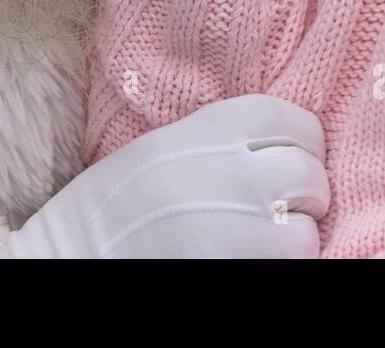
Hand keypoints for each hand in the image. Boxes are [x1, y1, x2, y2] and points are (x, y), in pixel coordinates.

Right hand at [7, 94, 329, 257]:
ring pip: (310, 223)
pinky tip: (251, 256)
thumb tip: (285, 142)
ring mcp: (241, 224)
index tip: (285, 158)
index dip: (299, 142)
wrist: (74, 256)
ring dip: (297, 232)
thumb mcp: (164, 145)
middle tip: (279, 206)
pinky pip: (294, 259)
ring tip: (263, 237)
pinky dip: (282, 260)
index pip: (293, 120)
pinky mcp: (245, 264)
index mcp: (208, 129)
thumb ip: (222, 137)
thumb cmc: (114, 203)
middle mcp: (231, 171)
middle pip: (308, 171)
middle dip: (302, 191)